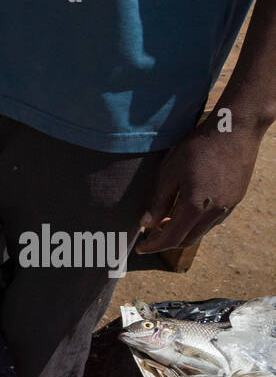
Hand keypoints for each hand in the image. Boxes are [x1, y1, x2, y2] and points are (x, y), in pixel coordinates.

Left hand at [135, 117, 263, 252]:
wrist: (235, 129)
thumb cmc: (198, 147)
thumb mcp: (170, 172)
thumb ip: (159, 201)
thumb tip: (147, 224)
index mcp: (196, 207)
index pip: (171, 238)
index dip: (153, 246)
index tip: (140, 248)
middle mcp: (215, 212)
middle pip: (187, 240)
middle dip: (166, 242)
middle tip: (150, 235)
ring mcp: (229, 206)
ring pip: (201, 232)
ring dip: (182, 233)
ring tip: (166, 222)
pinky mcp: (236, 198)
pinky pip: (213, 221)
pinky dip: (196, 224)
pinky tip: (186, 212)